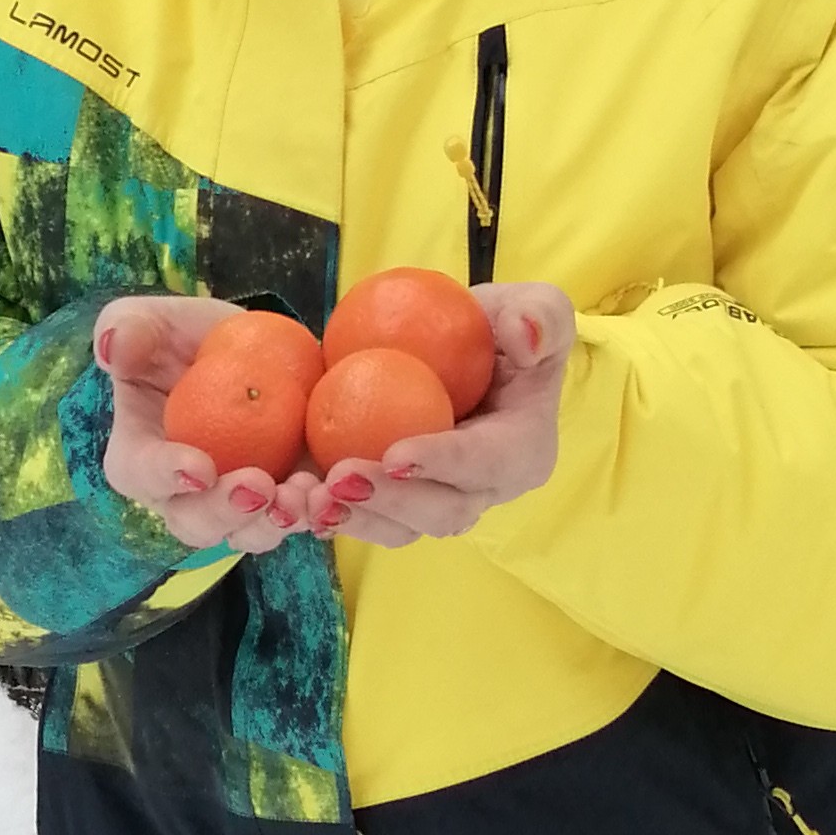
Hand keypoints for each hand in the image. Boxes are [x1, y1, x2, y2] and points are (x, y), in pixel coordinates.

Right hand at [95, 295, 316, 555]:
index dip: (167, 477)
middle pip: (196, 523)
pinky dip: (321, 514)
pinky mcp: (285, 496)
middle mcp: (184, 496)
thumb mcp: (146, 320)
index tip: (199, 466)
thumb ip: (127, 329)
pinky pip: (302, 518)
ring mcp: (237, 504)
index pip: (143, 475)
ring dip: (276, 522)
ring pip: (249, 533)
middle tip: (259, 488)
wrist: (238, 350)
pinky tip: (338, 494)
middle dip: (227, 513)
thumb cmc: (176, 339)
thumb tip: (112, 345)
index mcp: (140, 457)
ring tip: (304, 495)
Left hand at [285, 282, 576, 549]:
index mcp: (522, 452)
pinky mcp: (397, 503)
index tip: (395, 453)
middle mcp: (483, 491)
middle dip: (392, 503)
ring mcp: (438, 502)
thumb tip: (525, 335)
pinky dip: (329, 513)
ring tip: (311, 498)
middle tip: (340, 477)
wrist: (457, 351)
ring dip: (355, 519)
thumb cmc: (499, 327)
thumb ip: (542, 315)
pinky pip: (364, 519)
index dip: (443, 464)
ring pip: (400, 529)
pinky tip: (294, 498)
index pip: (486, 464)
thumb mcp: (534, 304)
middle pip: (442, 513)